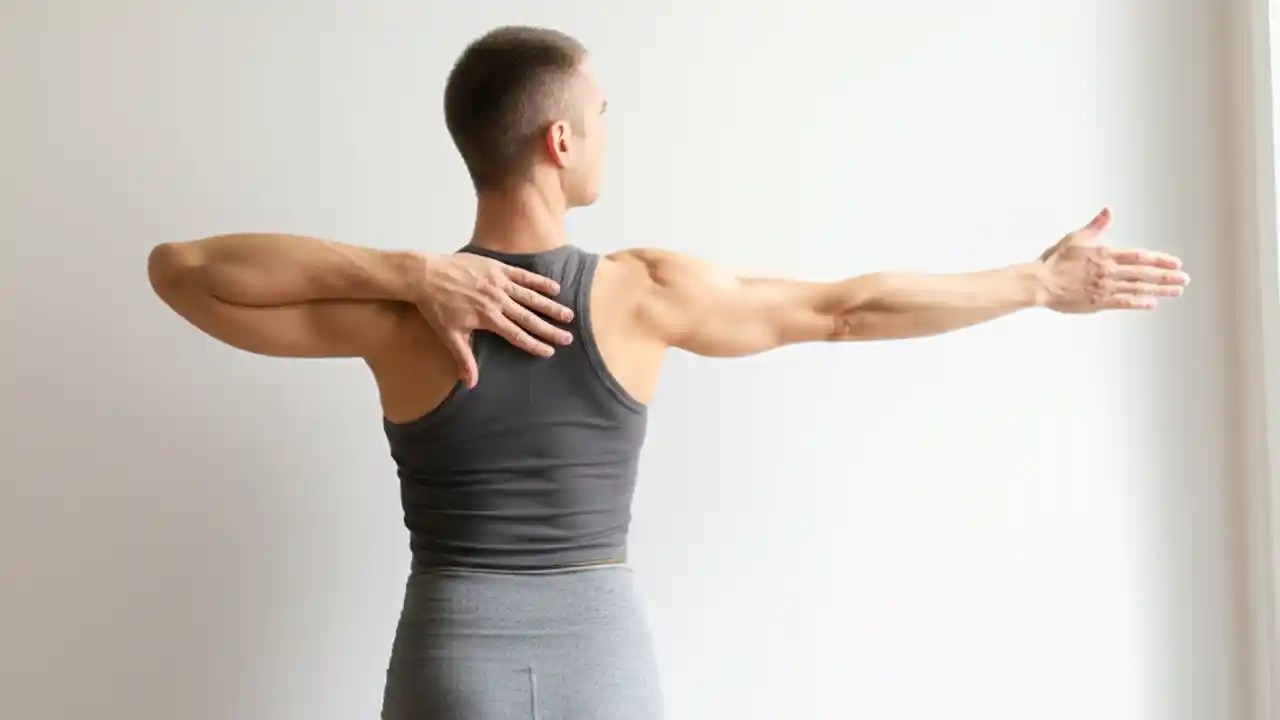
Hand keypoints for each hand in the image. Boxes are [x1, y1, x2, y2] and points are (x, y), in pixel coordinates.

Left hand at [413, 253, 574, 387]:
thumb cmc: (435, 307)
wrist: (425, 275)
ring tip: (568, 315)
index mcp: (488, 318)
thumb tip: (471, 384)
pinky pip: (523, 276)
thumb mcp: (449, 335)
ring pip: (530, 297)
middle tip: (568, 337)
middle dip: (550, 329)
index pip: (517, 335)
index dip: (534, 344)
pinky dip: (539, 281)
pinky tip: (554, 288)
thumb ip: (464, 358)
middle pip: (529, 318)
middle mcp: (497, 301)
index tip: (550, 351)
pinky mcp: (497, 269)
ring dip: (550, 307)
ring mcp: (499, 283)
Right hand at [1036, 207, 1189, 312]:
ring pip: (1139, 289)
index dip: (1161, 260)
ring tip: (1176, 291)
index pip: (1140, 257)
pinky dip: (1139, 303)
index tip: (1175, 262)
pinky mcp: (1098, 303)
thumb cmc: (1055, 261)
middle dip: (1167, 276)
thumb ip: (1096, 226)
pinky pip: (1124, 303)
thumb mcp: (1076, 238)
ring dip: (1160, 290)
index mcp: (1105, 254)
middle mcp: (1109, 272)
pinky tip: (1152, 303)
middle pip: (1145, 274)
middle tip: (1184, 278)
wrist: (1040, 283)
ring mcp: (1105, 288)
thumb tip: (1108, 211)